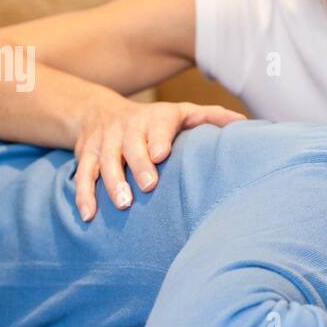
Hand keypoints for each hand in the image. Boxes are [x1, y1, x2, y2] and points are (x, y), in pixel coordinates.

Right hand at [74, 97, 245, 220]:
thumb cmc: (155, 121)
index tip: (161, 154)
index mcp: (154, 118)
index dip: (157, 139)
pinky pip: (82, 175)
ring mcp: (104, 142)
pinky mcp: (86, 155)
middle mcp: (127, 127)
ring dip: (111, 183)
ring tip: (123, 204)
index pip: (156, 126)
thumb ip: (212, 117)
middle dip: (137, 164)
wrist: (99, 111)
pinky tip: (89, 215)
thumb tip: (244, 123)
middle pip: (130, 145)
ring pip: (105, 161)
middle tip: (147, 187)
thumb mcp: (183, 113)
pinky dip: (83, 195)